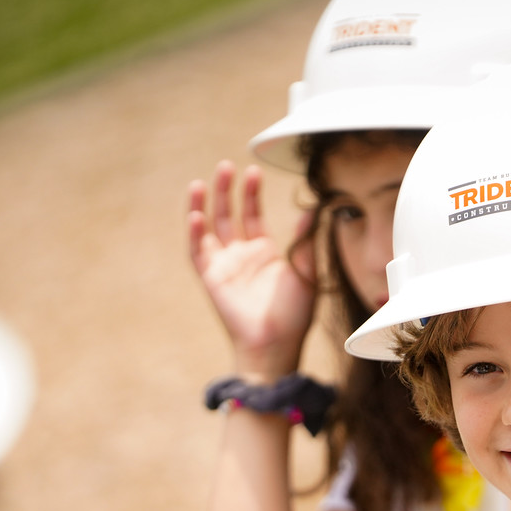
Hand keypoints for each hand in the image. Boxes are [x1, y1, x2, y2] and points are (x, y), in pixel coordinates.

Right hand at [188, 161, 316, 376]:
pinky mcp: (211, 279)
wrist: (277, 344)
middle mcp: (240, 255)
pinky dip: (195, 234)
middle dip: (225, 190)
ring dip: (202, 205)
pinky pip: (197, 252)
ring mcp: (223, 266)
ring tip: (200, 182)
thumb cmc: (293, 315)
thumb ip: (306, 240)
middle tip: (227, 166)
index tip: (253, 171)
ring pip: (207, 228)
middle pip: (226, 214)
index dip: (250, 193)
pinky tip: (197, 215)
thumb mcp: (306, 271)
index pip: (251, 213)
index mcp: (262, 252)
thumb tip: (315, 209)